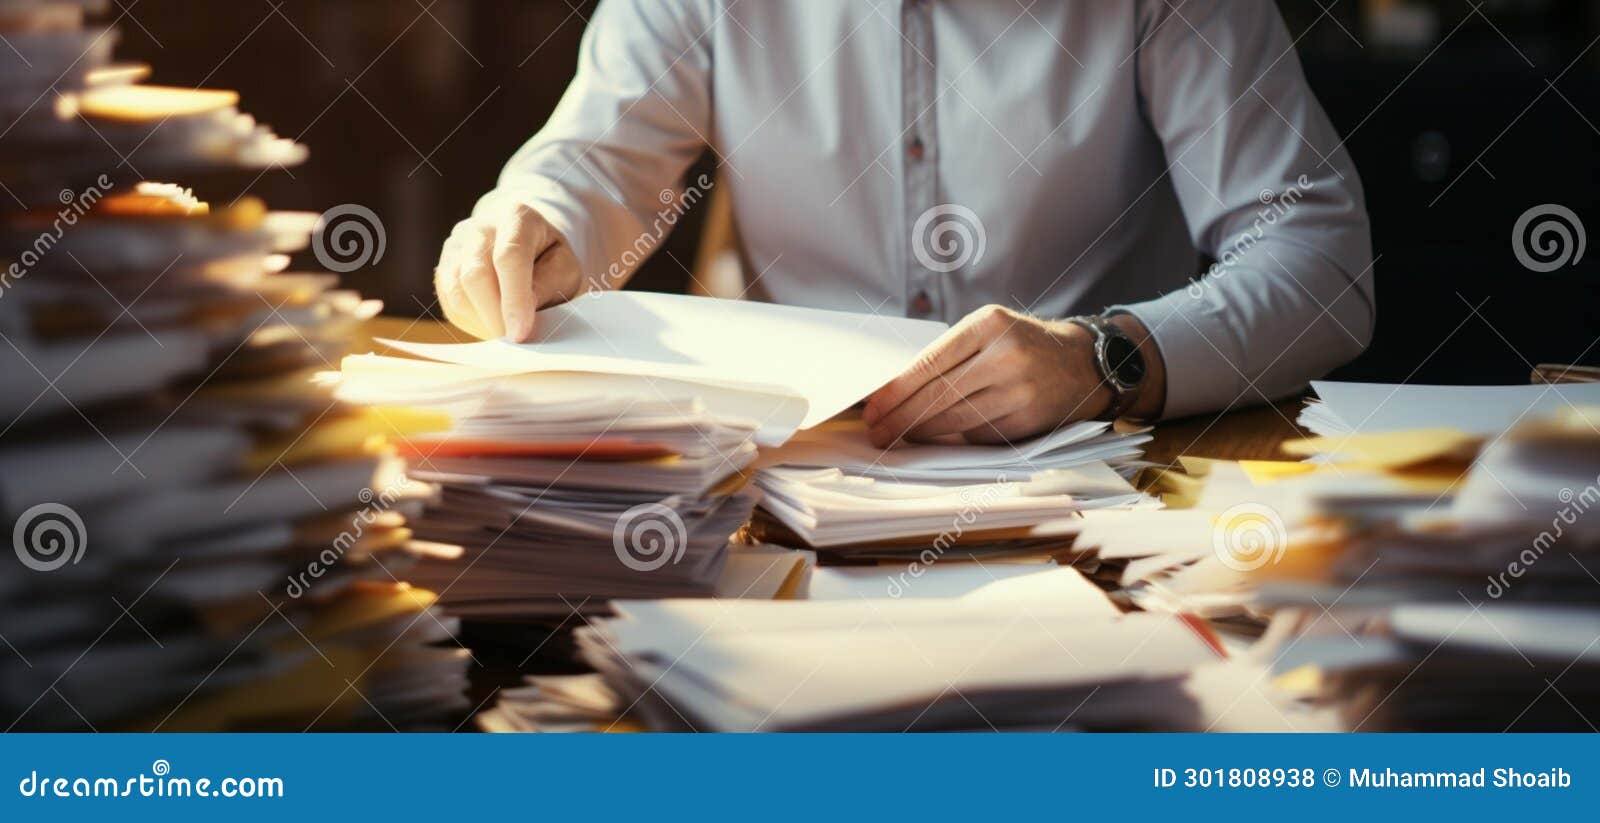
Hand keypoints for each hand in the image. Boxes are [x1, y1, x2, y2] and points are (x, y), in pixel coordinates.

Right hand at [434, 203, 583, 341]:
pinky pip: (450, 302)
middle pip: (475, 274)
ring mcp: (456, 247)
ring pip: (457, 292)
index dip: (514, 299)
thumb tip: (522, 312)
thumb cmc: (548, 258)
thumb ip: (548, 285)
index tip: (520, 333)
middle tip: (514, 341)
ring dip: (482, 321)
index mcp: (516, 218)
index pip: (509, 256)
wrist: (524, 244)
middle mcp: (479, 228)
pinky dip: (471, 320)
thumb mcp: (565, 268)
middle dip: (495, 316)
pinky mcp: (443, 269)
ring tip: (507, 330)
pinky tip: (492, 321)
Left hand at [862, 305, 1112, 447]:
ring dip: (920, 432)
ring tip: (896, 437)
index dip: (896, 390)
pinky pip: (978, 433)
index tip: (872, 407)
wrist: (1082, 363)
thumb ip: (948, 355)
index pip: (930, 362)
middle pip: (938, 395)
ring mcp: (1019, 390)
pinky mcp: (1027, 419)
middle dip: (900, 417)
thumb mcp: (988, 331)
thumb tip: (895, 391)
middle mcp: (1005, 355)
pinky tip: (936, 438)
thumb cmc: (1021, 345)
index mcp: (988, 325)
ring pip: (955, 419)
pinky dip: (954, 437)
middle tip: (876, 431)